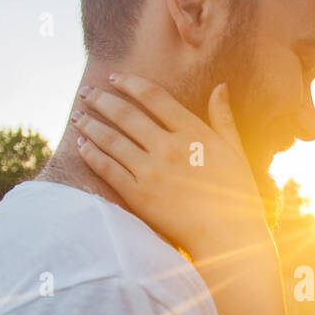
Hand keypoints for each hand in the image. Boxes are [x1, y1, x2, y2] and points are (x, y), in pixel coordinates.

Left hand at [74, 74, 270, 261]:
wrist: (228, 237)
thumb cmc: (236, 194)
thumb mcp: (235, 151)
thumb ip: (223, 118)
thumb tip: (220, 86)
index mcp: (193, 132)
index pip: (153, 96)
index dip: (129, 83)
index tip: (114, 78)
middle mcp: (169, 147)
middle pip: (125, 114)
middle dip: (101, 100)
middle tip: (86, 93)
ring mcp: (152, 171)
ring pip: (111, 139)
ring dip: (90, 124)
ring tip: (78, 116)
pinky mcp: (139, 195)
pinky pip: (107, 168)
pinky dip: (91, 153)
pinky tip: (81, 145)